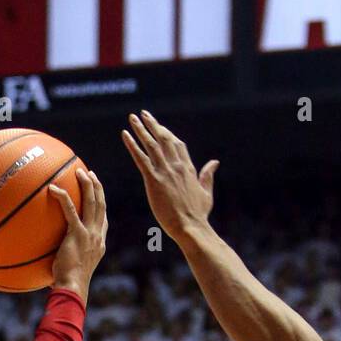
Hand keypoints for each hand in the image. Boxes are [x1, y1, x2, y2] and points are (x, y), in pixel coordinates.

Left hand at [48, 168, 106, 301]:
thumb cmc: (67, 284)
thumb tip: (47, 253)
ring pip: (92, 202)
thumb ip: (64, 256)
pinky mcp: (78, 234)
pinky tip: (53, 188)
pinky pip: (70, 210)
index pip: (103, 218)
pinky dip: (63, 197)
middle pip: (101, 205)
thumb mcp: (69, 267)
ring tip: (80, 171)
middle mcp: (98, 236)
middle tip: (89, 173)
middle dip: (97, 187)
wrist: (73, 288)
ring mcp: (90, 234)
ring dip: (87, 184)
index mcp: (99, 242)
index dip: (101, 202)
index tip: (96, 190)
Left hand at [122, 110, 217, 240]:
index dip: (166, 134)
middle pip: (163, 139)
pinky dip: (132, 145)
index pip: (177, 144)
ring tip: (132, 118)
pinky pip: (141, 158)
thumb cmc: (198, 214)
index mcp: (188, 168)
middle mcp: (177, 166)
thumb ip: (208, 175)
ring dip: (141, 129)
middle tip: (143, 114)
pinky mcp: (154, 180)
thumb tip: (215, 162)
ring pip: (151, 145)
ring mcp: (165, 171)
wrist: (191, 226)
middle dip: (153, 125)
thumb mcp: (206, 192)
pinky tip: (125, 135)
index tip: (158, 126)